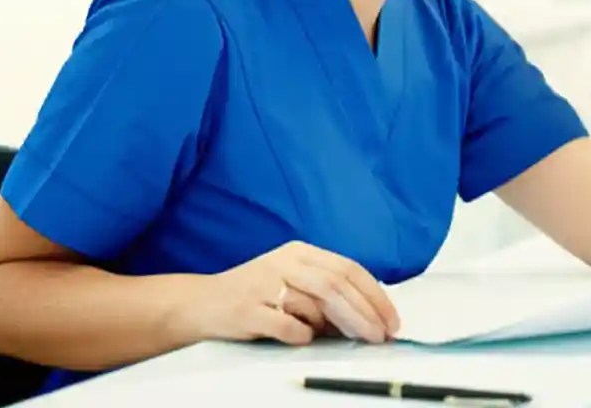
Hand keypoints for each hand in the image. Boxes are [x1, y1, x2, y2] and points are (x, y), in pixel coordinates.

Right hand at [173, 240, 400, 346]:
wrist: (200, 303)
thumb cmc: (255, 295)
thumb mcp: (293, 283)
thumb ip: (326, 294)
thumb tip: (370, 317)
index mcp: (300, 252)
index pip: (348, 269)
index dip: (374, 295)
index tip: (391, 319)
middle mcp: (284, 262)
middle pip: (336, 284)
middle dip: (365, 312)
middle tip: (381, 335)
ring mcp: (264, 283)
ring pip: (316, 300)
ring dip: (340, 323)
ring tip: (355, 339)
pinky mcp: (246, 308)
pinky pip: (285, 323)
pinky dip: (301, 333)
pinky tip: (305, 339)